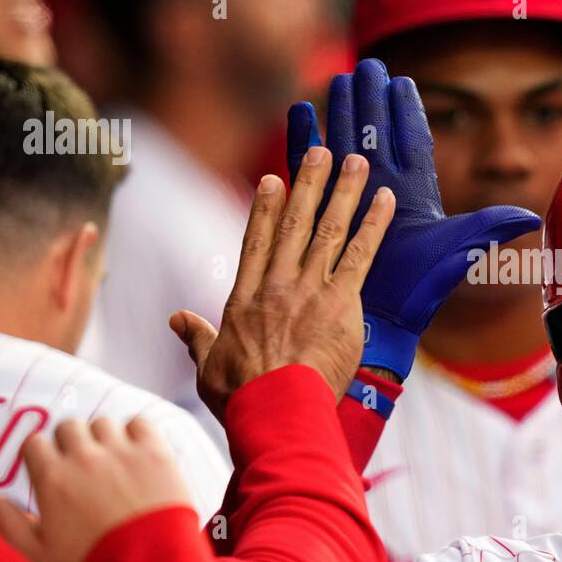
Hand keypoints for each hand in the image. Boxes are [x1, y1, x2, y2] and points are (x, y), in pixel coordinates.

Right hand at [0, 417, 192, 561]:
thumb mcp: (39, 552)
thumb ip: (8, 522)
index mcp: (53, 477)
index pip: (36, 443)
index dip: (42, 456)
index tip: (52, 471)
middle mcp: (85, 457)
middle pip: (69, 426)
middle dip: (71, 442)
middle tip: (83, 466)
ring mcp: (121, 451)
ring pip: (104, 423)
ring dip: (104, 437)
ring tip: (112, 461)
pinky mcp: (155, 452)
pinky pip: (140, 422)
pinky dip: (137, 433)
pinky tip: (137, 452)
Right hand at [170, 150, 394, 417]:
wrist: (276, 410)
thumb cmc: (243, 397)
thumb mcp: (208, 367)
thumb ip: (196, 337)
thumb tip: (176, 320)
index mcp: (245, 299)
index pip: (256, 242)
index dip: (265, 209)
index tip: (273, 180)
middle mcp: (277, 284)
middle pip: (294, 224)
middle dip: (308, 184)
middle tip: (320, 151)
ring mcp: (309, 289)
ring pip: (329, 229)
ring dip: (344, 192)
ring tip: (356, 162)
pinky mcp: (341, 301)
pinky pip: (361, 254)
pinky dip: (374, 225)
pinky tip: (385, 200)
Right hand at [287, 59, 540, 379]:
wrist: (381, 319)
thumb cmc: (419, 290)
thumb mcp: (459, 252)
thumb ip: (490, 227)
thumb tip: (532, 216)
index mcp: (415, 195)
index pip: (412, 143)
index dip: (408, 114)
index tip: (403, 83)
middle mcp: (383, 191)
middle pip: (378, 134)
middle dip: (373, 100)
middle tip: (368, 66)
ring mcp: (352, 198)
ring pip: (346, 142)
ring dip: (343, 111)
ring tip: (338, 79)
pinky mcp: (325, 209)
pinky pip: (313, 166)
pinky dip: (306, 138)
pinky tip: (301, 112)